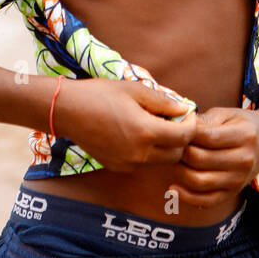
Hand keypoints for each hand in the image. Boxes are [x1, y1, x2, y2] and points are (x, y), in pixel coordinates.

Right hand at [53, 77, 198, 173]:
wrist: (67, 111)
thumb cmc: (100, 94)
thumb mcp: (135, 90)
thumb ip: (163, 102)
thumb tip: (184, 109)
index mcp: (146, 132)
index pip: (184, 137)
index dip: (191, 125)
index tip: (188, 114)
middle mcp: (139, 154)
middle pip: (175, 154)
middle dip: (181, 139)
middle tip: (174, 120)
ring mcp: (127, 164)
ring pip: (160, 161)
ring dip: (165, 147)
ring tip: (156, 125)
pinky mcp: (117, 167)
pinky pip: (143, 163)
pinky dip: (148, 152)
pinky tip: (138, 134)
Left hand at [165, 107, 258, 208]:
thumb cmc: (240, 124)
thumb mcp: (226, 114)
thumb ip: (204, 121)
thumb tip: (178, 127)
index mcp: (244, 135)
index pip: (206, 137)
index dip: (186, 134)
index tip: (176, 130)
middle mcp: (244, 160)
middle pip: (200, 159)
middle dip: (179, 152)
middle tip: (171, 146)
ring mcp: (240, 179)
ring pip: (200, 181)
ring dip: (179, 172)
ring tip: (173, 161)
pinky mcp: (234, 193)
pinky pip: (207, 201)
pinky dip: (187, 197)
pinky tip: (173, 188)